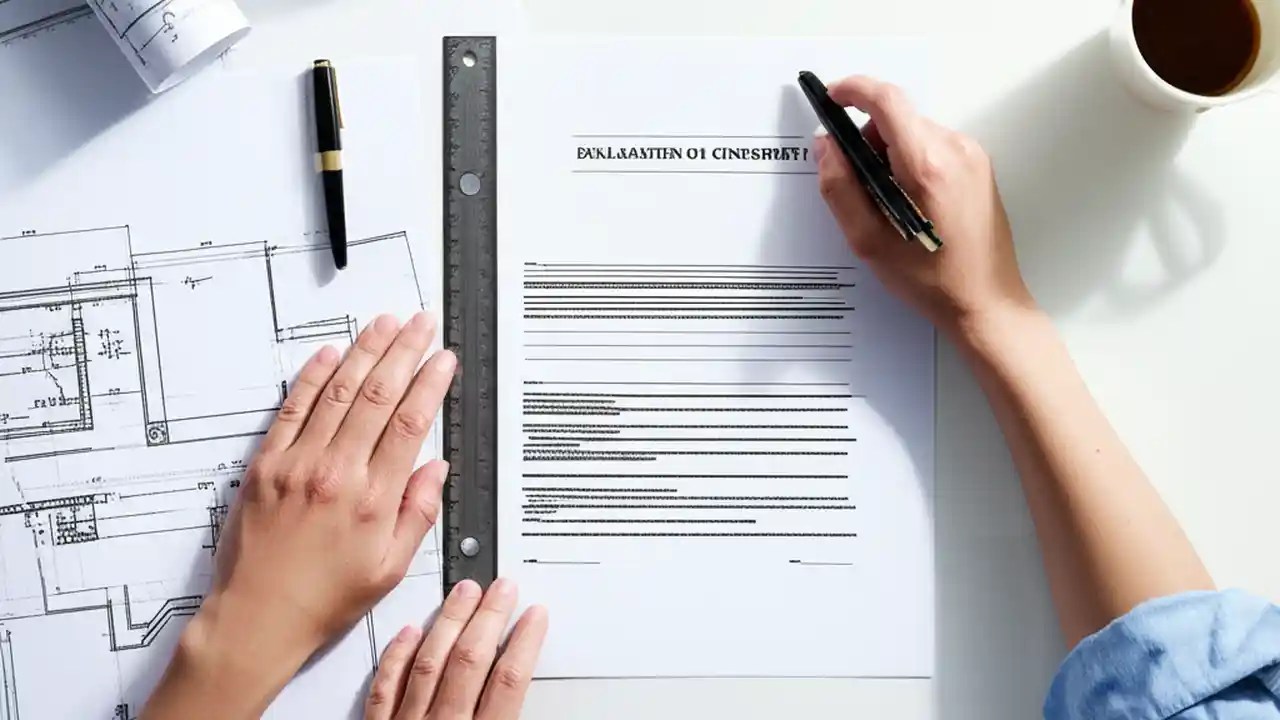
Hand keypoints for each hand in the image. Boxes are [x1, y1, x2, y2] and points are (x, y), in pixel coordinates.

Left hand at [143, 312, 456, 718]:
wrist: (256, 618)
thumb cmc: (321, 599)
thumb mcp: (390, 569)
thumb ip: (417, 514)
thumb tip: (434, 469)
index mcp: (373, 500)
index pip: (410, 424)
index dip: (430, 384)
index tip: (442, 360)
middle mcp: (335, 474)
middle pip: (377, 395)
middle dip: (404, 351)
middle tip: (421, 324)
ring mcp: (297, 464)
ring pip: (337, 392)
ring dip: (364, 351)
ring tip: (384, 325)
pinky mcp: (265, 464)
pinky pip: (292, 408)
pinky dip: (313, 376)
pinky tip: (330, 354)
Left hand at [364, 579, 547, 719]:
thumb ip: (509, 718)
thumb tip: (534, 704)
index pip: (508, 680)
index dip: (525, 642)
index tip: (535, 616)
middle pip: (470, 660)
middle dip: (489, 617)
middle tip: (502, 589)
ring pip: (430, 662)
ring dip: (449, 622)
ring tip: (464, 593)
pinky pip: (385, 687)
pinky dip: (398, 655)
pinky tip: (409, 631)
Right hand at [815, 75, 1035, 336]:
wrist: (985, 302)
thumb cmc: (931, 280)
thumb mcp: (868, 240)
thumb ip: (840, 187)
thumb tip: (826, 147)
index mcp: (928, 166)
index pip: (887, 101)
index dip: (853, 91)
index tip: (832, 97)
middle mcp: (956, 151)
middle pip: (897, 118)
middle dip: (868, 141)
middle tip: (859, 187)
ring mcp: (972, 157)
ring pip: (914, 132)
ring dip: (890, 155)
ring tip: (888, 207)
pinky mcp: (978, 167)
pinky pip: (933, 147)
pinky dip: (911, 163)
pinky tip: (910, 205)